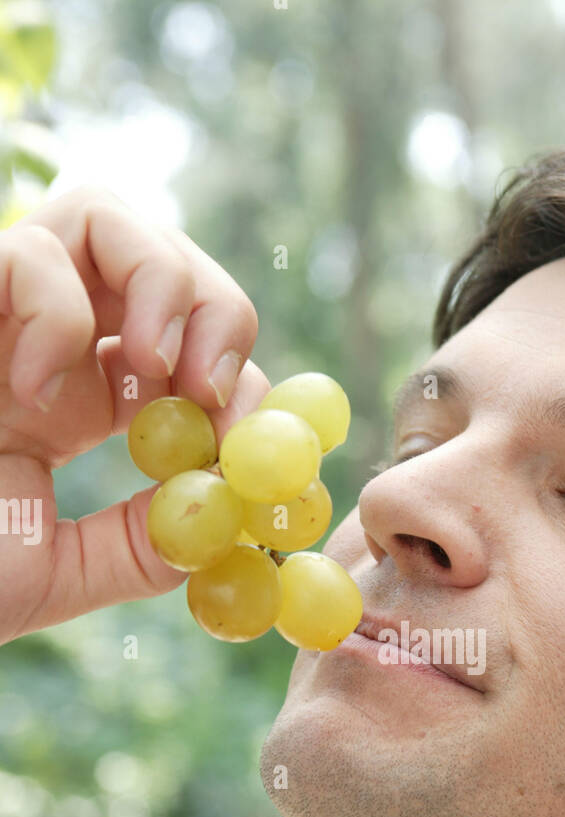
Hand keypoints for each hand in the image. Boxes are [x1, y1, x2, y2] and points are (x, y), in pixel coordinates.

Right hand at [0, 184, 268, 644]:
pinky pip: (27, 246)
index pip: (187, 343)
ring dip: (158, 282)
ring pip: (103, 212)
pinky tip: (35, 391)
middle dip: (214, 307)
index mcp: (77, 402)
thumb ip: (142, 544)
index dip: (237, 370)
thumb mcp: (56, 572)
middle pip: (159, 258)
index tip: (254, 434)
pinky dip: (57, 306)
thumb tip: (236, 500)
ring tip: (147, 373)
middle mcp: (42, 341)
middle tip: (214, 384)